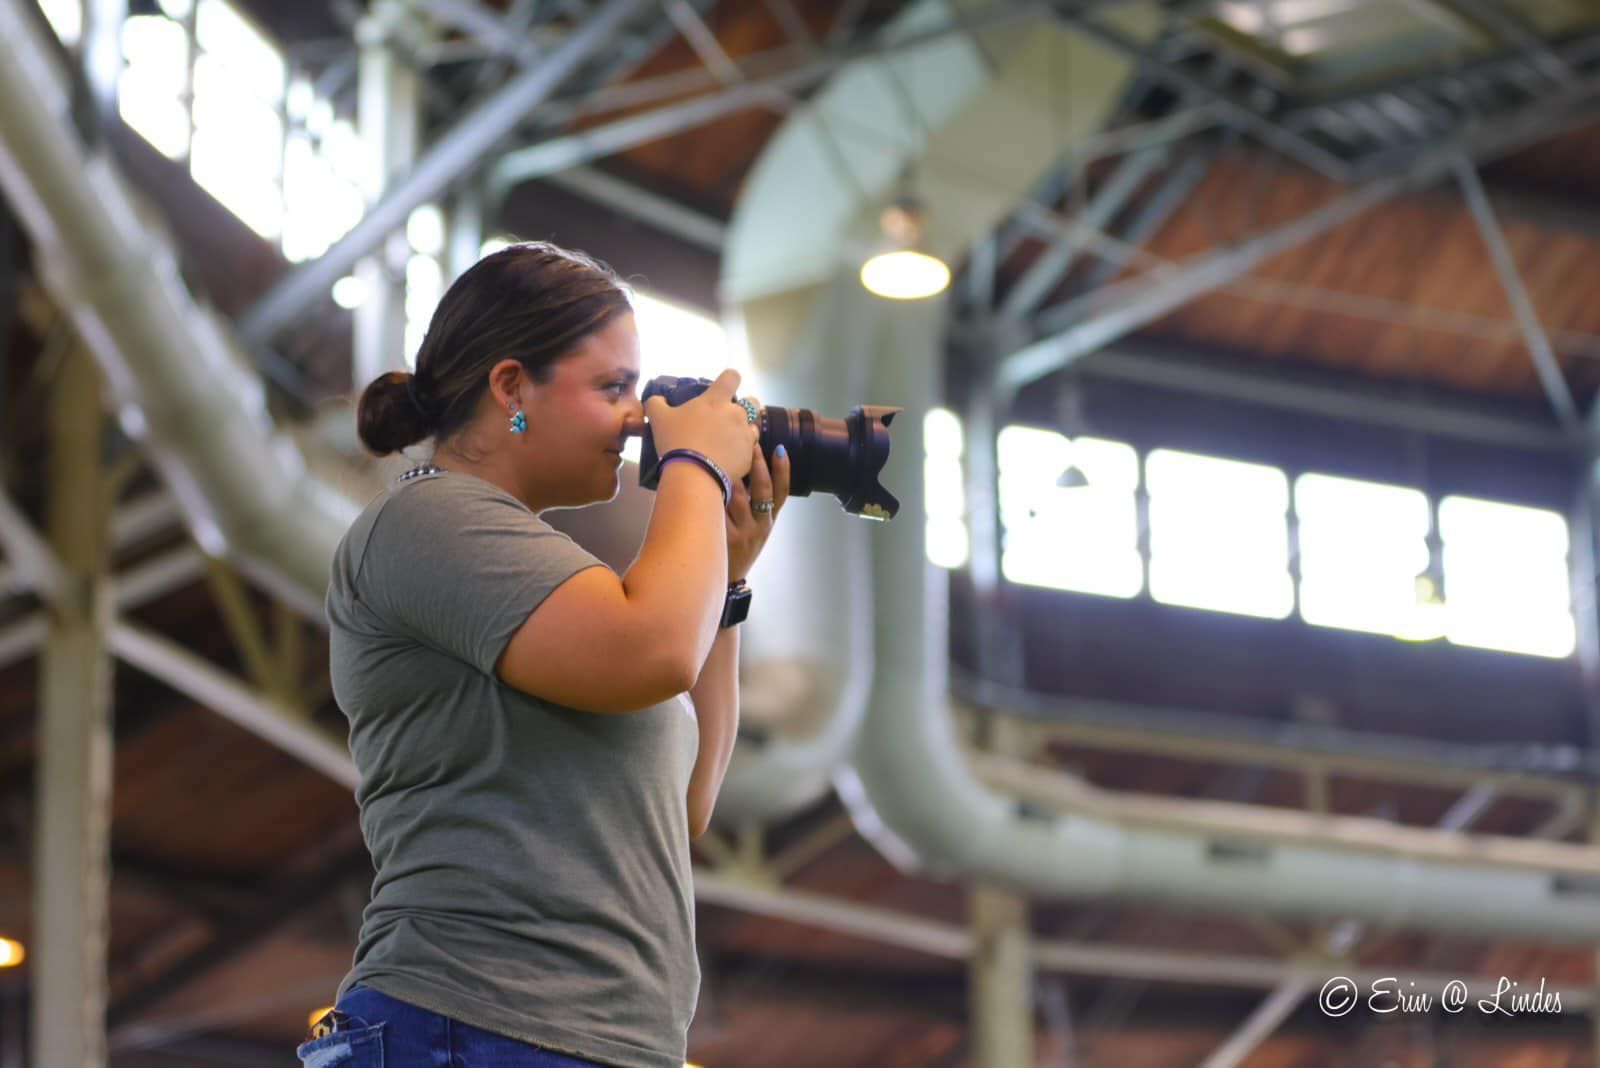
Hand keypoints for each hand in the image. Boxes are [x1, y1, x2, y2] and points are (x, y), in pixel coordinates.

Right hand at [643, 369, 758, 479]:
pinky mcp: (749, 456)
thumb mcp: (658, 419)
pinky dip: (740, 452)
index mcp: (716, 400)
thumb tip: (656, 399)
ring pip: (752, 427)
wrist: (693, 476)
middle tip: (726, 419)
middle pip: (751, 402)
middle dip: (744, 407)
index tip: (723, 388)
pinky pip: (749, 450)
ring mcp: (746, 435)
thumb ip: (656, 403)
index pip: (732, 376)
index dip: (729, 380)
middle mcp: (736, 414)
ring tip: (726, 442)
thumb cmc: (676, 441)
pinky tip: (726, 459)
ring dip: (743, 430)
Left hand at [726, 439, 789, 581]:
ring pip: (738, 495)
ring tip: (723, 453)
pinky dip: (712, 493)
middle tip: (749, 443)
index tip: (779, 449)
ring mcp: (743, 532)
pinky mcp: (724, 537)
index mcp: (769, 522)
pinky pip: (718, 508)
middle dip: (757, 463)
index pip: (782, 492)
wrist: (726, 580)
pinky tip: (703, 478)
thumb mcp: (756, 530)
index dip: (783, 471)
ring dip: (731, 473)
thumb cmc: (739, 549)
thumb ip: (755, 505)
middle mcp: (761, 526)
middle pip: (763, 489)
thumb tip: (744, 468)